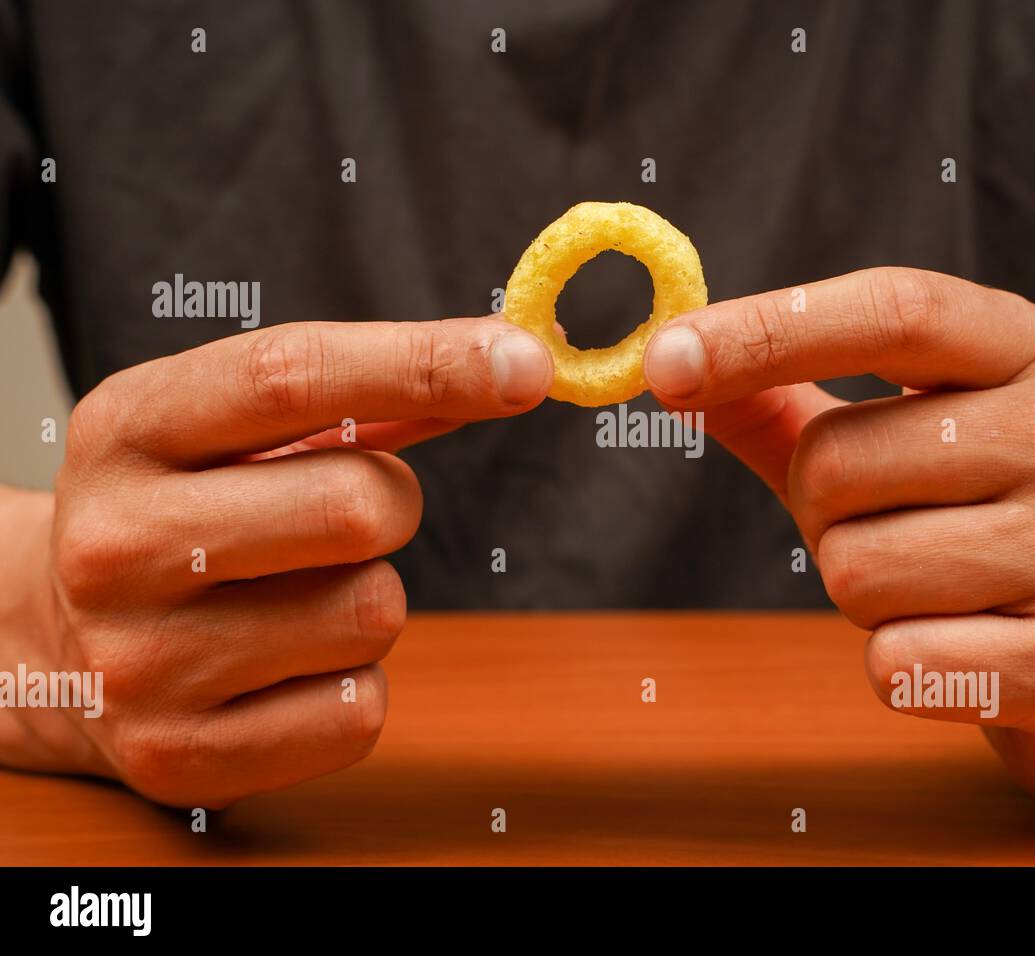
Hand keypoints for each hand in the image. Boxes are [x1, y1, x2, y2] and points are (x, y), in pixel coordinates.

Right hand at [2, 318, 550, 806]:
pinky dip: (352, 684)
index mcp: (128, 429)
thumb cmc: (182, 515)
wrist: (55, 648)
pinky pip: (358, 711)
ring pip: (374, 613)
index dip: (423, 362)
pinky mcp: (180, 757)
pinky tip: (284, 667)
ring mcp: (140, 662)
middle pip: (356, 505)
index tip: (526, 363)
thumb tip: (508, 365)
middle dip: (392, 504)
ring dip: (368, 598)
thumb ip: (360, 396)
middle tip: (343, 516)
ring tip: (292, 595)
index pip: (290, 376)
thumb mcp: (228, 430)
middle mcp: (116, 544)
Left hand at [644, 267, 1034, 806]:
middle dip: (824, 514)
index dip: (766, 329)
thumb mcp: (913, 445)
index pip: (891, 310)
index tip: (663, 359)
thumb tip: (677, 371)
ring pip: (853, 571)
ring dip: (863, 596)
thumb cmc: (996, 531)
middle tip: (900, 530)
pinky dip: (900, 667)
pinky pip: (895, 662)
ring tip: (945, 592)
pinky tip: (970, 653)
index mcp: (1032, 351)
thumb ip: (793, 409)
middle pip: (836, 463)